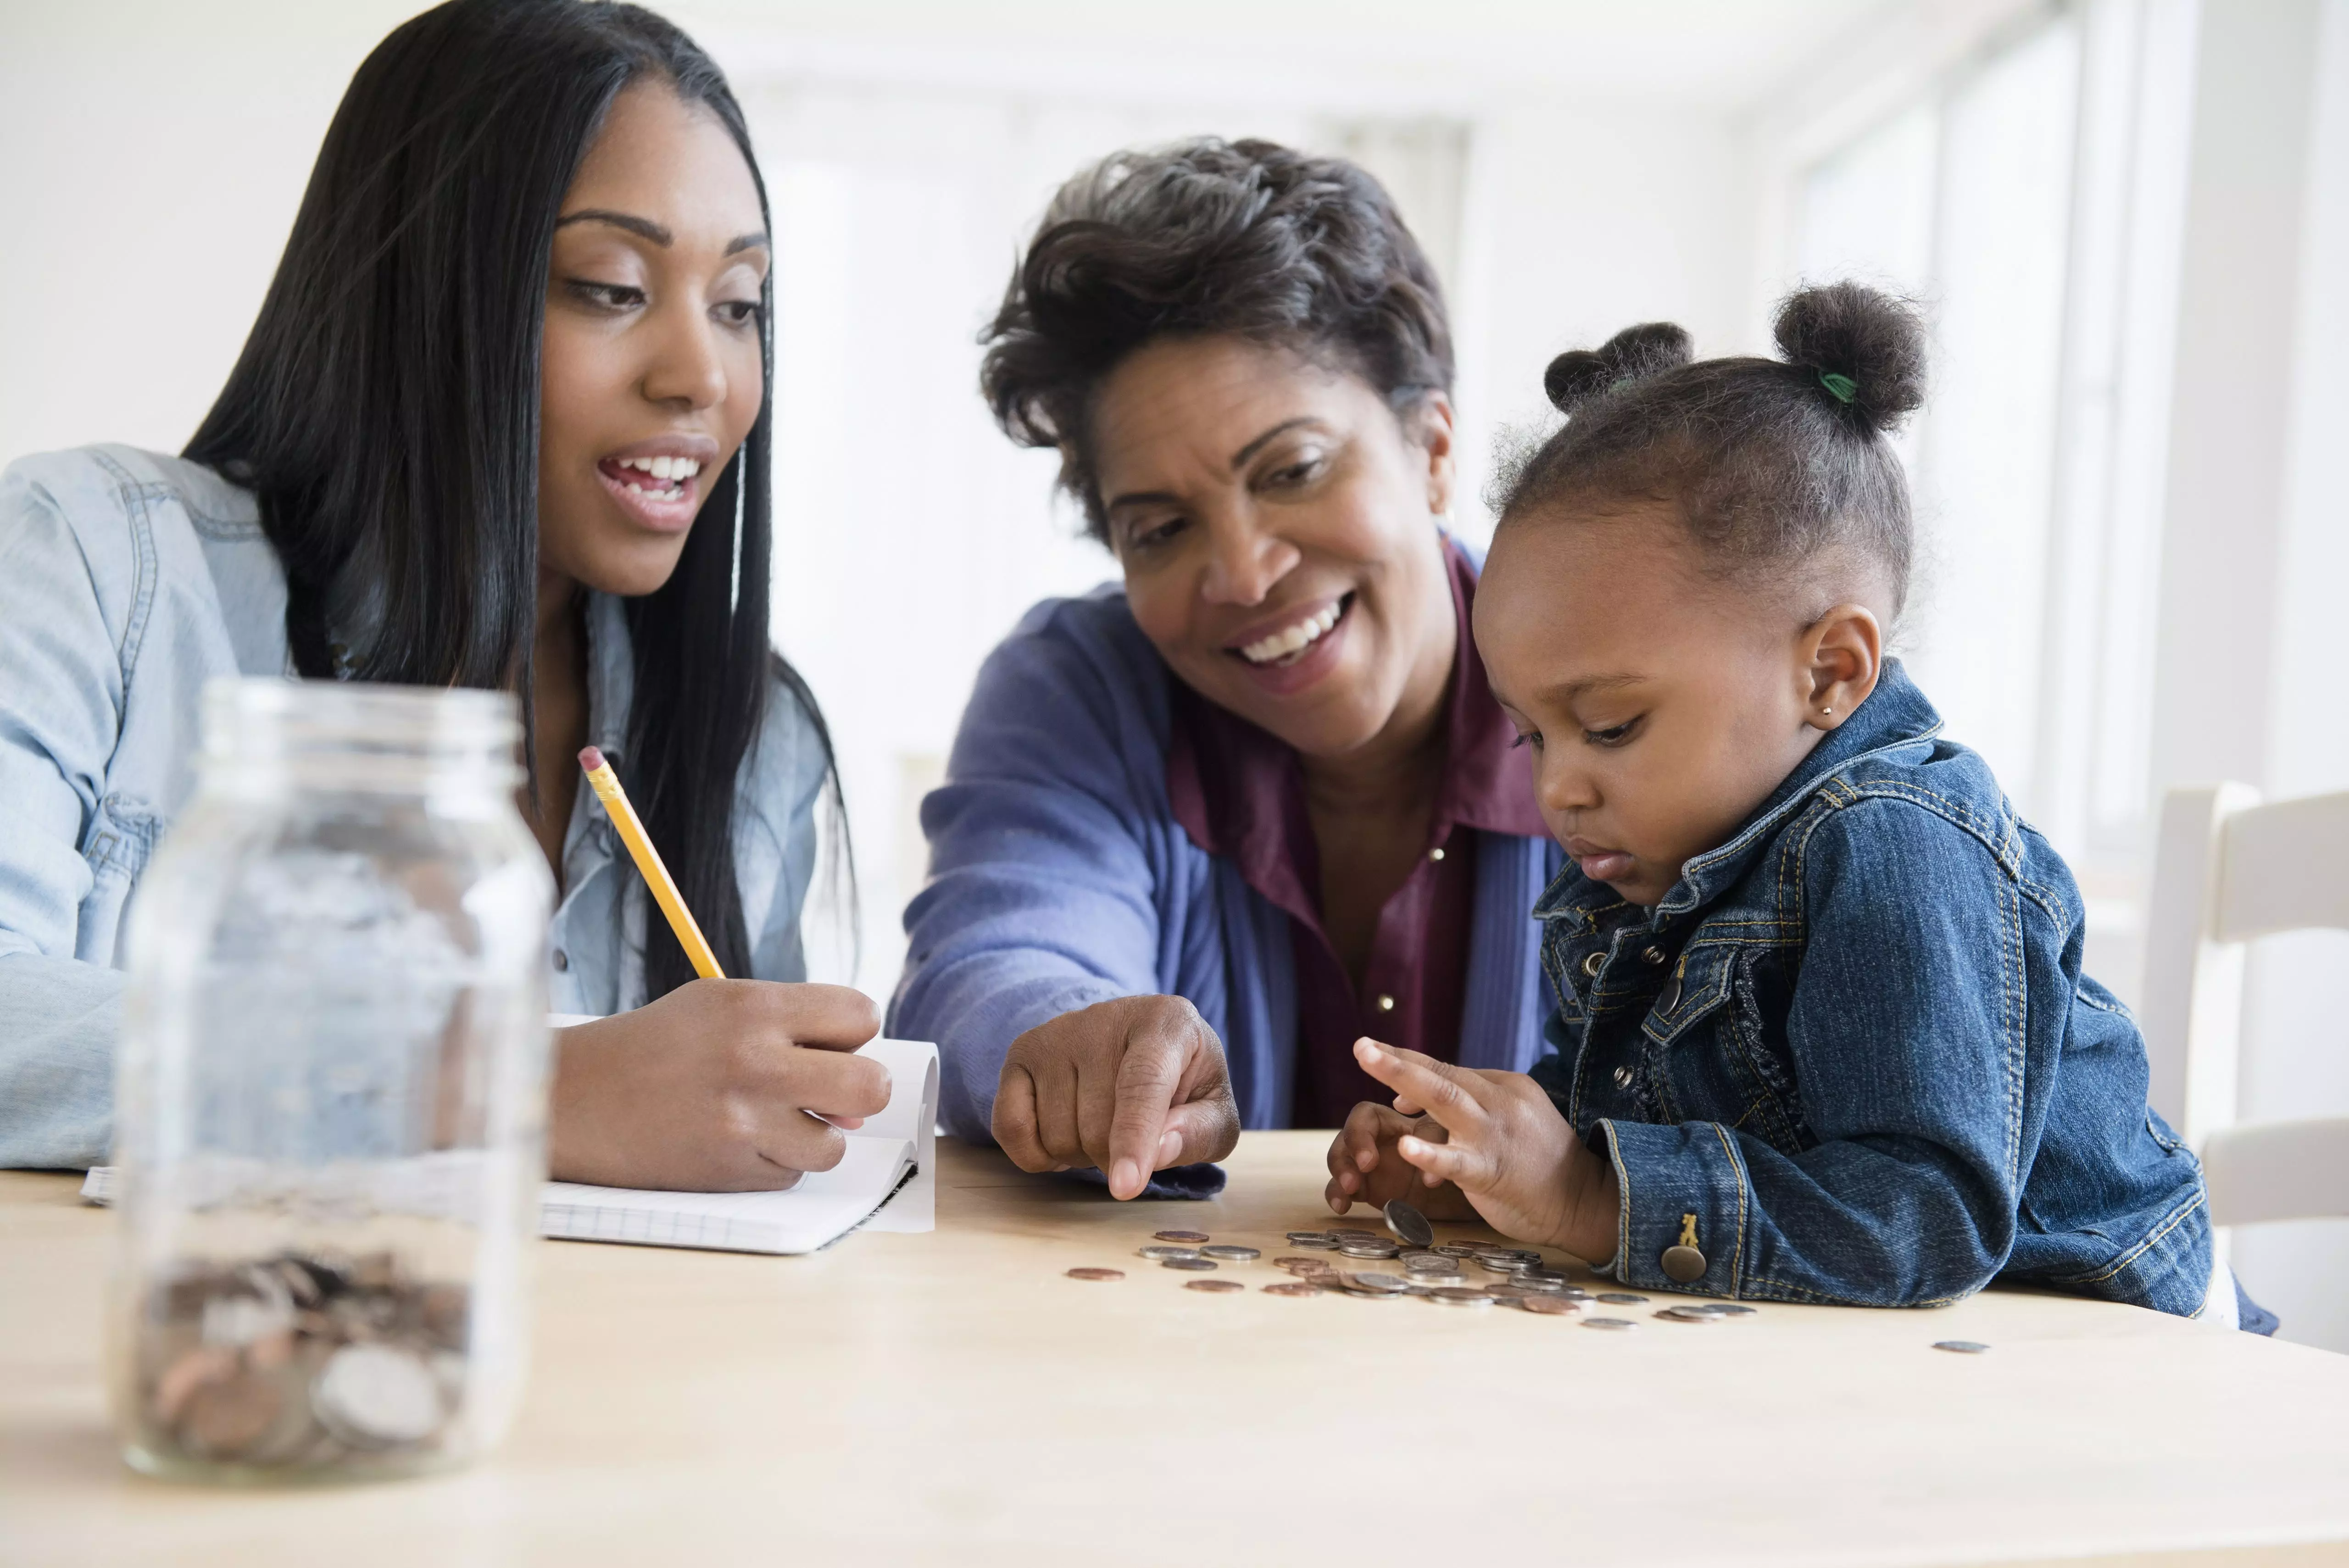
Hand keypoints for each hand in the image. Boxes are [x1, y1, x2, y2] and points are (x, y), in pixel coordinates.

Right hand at [548, 979, 890, 1190]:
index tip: (832, 1042)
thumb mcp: (720, 1007)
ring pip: (835, 1144)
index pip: (861, 1015)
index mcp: (755, 1008)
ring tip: (767, 1118)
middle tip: (828, 1092)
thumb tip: (858, 1099)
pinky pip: (791, 1174)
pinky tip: (735, 1142)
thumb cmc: (655, 1047)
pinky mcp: (730, 1170)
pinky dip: (774, 1162)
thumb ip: (796, 1033)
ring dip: (812, 1136)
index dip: (854, 1032)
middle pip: (871, 1086)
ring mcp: (744, 1122)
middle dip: (860, 1091)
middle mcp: (756, 1062)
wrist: (577, 1100)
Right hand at [992, 995, 1239, 1199]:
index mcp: (1165, 1022)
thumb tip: (1158, 1152)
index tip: (1125, 1187)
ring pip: (1056, 1134)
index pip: (1143, 1084)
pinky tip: (1064, 1132)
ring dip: (1080, 1155)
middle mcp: (1105, 1016)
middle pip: (1097, 1124)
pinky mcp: (1022, 1051)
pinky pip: (1012, 1128)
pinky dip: (1037, 1155)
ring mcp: (1057, 1032)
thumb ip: (1200, 1132)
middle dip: (1115, 1156)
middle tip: (1133, 1139)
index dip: (1134, 1140)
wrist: (1133, 1042)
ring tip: (1102, 1124)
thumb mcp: (1212, 1107)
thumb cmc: (1181, 1082)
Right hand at [1324, 1103, 1476, 1219]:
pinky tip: (1341, 1206)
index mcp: (1401, 1123)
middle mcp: (1381, 1140)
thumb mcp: (1457, 1146)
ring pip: (1341, 1157)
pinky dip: (1336, 1194)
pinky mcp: (1369, 1190)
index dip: (1362, 1130)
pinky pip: (1343, 1188)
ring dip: (1340, 1169)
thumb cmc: (1468, 1158)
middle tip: (1365, 1167)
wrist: (1478, 1191)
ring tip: (1349, 1189)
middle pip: (1350, 1132)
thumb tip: (1417, 1157)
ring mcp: (1372, 1165)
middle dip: (1350, 1148)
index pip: (1370, 1115)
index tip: (1369, 1156)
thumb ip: (1436, 1141)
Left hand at [1352, 1036, 1619, 1260]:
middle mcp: (1498, 1101)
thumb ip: (1464, 1107)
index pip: (1446, 1068)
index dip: (1407, 1063)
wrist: (1583, 1199)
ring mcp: (1495, 1134)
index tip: (1373, 1055)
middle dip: (1397, 1060)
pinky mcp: (1494, 1170)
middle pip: (1440, 1074)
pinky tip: (1406, 1149)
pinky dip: (1431, 1154)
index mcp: (1502, 1087)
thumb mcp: (1509, 1118)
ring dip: (1403, 1079)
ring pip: (1444, 1099)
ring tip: (1369, 1063)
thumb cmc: (1539, 1161)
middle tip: (1360, 1046)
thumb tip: (1405, 1101)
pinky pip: (1458, 1160)